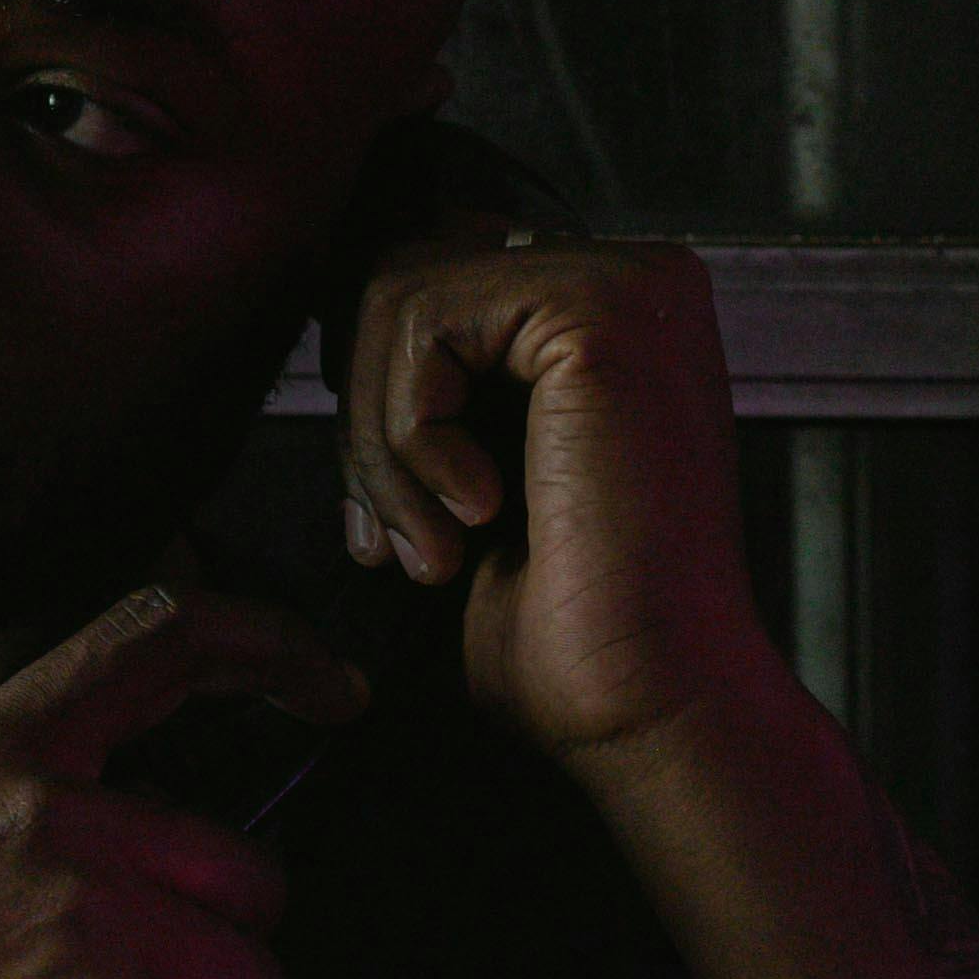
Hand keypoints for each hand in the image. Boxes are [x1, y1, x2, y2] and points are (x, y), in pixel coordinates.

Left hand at [336, 235, 769, 757]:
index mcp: (612, 319)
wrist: (647, 701)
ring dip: (385, 443)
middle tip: (400, 542)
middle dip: (370, 420)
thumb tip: (331, 330)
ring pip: (400, 295)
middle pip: (406, 278)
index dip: (383, 402)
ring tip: (436, 546)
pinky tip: (476, 511)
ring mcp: (624, 281)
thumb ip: (431, 392)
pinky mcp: (597, 308)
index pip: (434, 288)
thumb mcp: (473, 479)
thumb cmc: (575, 628)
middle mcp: (632, 279)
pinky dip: (410, 431)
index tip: (391, 524)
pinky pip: (421, 319)